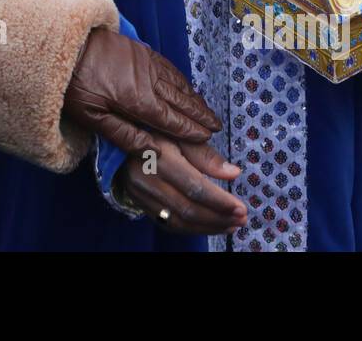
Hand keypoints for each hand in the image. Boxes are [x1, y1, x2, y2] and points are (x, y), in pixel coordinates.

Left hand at [63, 29, 222, 151]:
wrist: (66, 42)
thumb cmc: (73, 84)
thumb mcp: (91, 117)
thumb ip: (123, 135)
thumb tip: (150, 151)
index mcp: (137, 101)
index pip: (171, 120)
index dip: (191, 130)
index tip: (207, 138)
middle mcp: (148, 81)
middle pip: (180, 102)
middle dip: (200, 115)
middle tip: (217, 126)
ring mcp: (146, 63)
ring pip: (178, 84)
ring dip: (194, 98)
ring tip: (207, 111)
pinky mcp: (142, 51)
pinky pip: (169, 67)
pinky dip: (182, 79)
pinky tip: (186, 86)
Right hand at [114, 133, 245, 234]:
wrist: (119, 143)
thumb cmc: (155, 133)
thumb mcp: (180, 135)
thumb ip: (206, 156)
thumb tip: (234, 173)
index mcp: (159, 158)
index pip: (194, 187)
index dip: (220, 201)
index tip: (241, 208)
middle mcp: (147, 180)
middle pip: (187, 208)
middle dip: (218, 218)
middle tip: (242, 219)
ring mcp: (141, 195)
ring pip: (178, 221)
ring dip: (208, 227)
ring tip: (231, 226)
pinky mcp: (140, 205)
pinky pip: (168, 224)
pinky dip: (192, 229)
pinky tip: (209, 226)